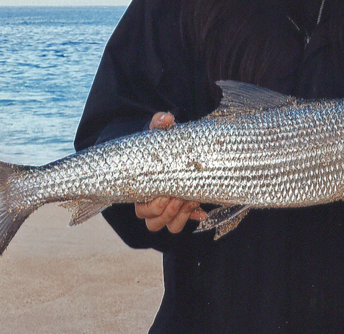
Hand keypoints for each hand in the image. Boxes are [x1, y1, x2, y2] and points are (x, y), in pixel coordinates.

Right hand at [134, 112, 205, 232]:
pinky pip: (182, 224)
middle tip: (181, 194)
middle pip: (154, 222)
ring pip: (168, 227)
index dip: (155, 204)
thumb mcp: (157, 133)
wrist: (169, 150)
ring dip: (180, 216)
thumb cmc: (159, 145)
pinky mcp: (181, 211)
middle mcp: (151, 205)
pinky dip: (192, 217)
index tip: (168, 191)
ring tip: (190, 199)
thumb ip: (160, 124)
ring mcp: (166, 210)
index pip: (143, 210)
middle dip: (169, 210)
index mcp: (142, 191)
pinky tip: (201, 209)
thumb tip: (167, 118)